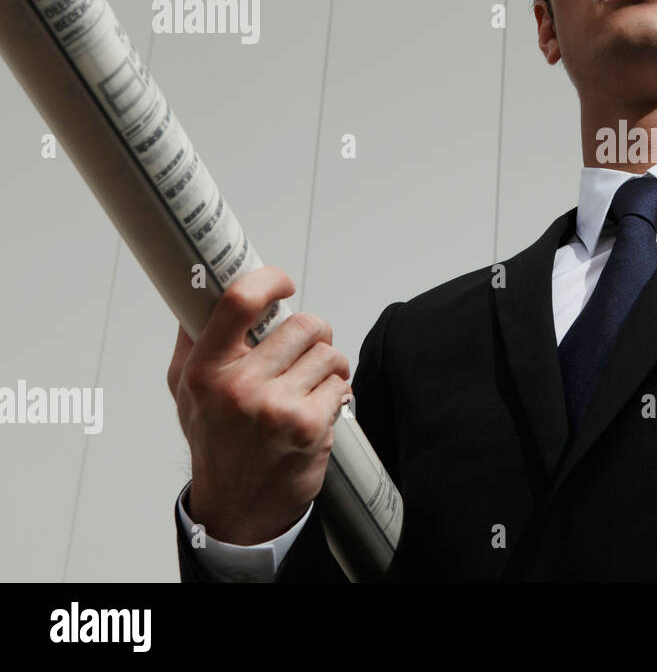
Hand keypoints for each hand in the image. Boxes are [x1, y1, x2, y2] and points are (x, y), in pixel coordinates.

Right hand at [167, 265, 350, 544]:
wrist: (237, 505)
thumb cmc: (216, 441)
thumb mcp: (186, 391)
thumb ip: (193, 339)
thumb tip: (201, 291)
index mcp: (205, 370)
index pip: (239, 302)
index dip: (269, 281)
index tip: (282, 284)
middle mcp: (239, 387)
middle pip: (303, 324)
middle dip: (311, 334)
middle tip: (301, 351)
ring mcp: (277, 407)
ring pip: (328, 352)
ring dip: (327, 364)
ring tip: (308, 384)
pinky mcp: (309, 426)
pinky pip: (341, 383)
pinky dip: (337, 391)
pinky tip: (316, 407)